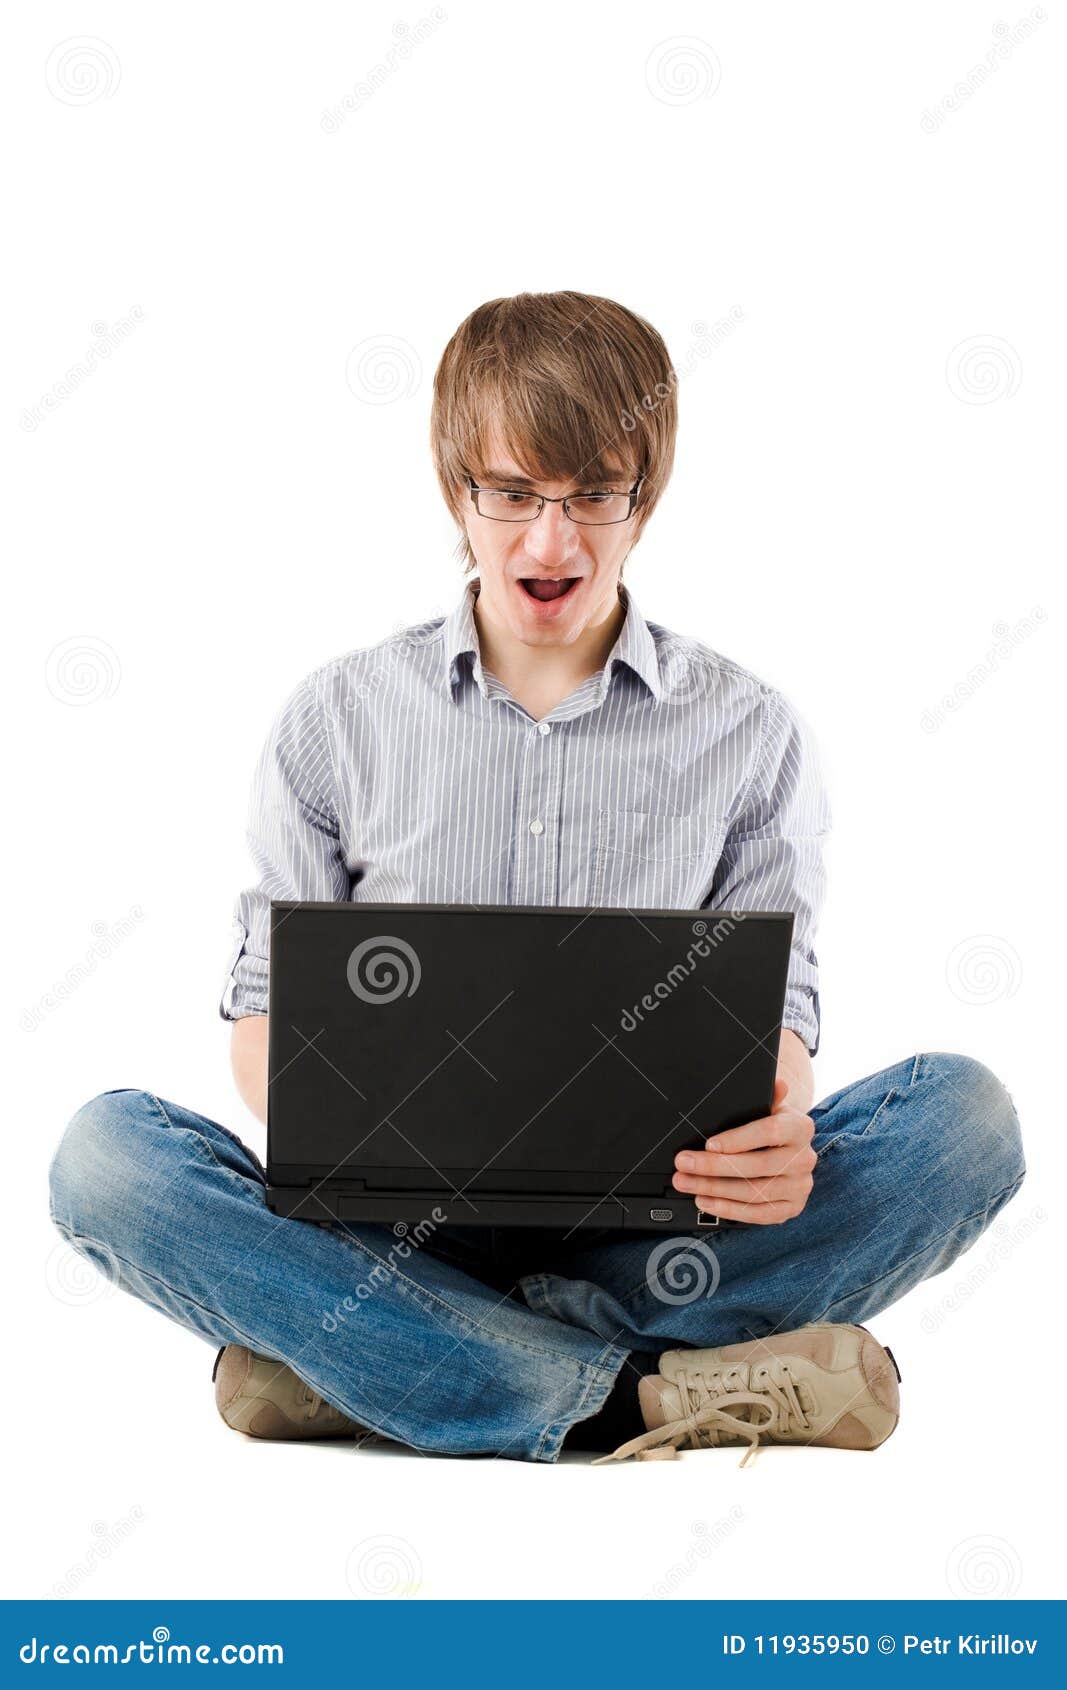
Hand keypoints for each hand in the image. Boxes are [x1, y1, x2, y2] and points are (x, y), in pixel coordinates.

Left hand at [671, 1078, 816, 1224]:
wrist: (791, 1154)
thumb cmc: (772, 1128)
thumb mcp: (770, 1109)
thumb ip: (769, 1098)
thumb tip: (777, 1083)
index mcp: (800, 1128)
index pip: (769, 1132)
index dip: (738, 1139)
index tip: (709, 1144)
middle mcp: (804, 1159)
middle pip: (756, 1166)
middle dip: (713, 1166)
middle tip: (683, 1163)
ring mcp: (799, 1187)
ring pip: (753, 1192)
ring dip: (714, 1189)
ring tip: (686, 1182)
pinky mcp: (791, 1208)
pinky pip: (757, 1214)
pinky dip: (727, 1209)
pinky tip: (705, 1200)